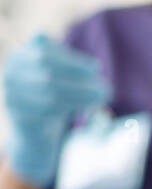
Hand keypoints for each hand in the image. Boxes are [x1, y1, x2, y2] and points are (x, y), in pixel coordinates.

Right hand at [2, 33, 110, 186]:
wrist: (34, 137)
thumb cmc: (52, 103)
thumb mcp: (58, 79)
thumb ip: (69, 68)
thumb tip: (95, 69)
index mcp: (19, 57)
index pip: (44, 51)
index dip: (72, 59)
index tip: (96, 67)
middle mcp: (10, 74)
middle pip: (47, 71)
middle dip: (79, 76)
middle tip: (103, 85)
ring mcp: (12, 96)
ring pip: (50, 92)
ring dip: (81, 94)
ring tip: (101, 97)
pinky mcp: (19, 118)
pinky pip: (49, 113)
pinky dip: (72, 108)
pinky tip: (88, 109)